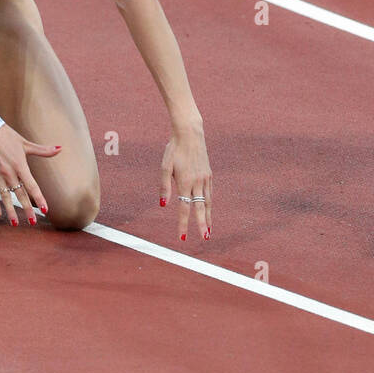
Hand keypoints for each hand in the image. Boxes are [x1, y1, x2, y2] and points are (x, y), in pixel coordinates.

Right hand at [0, 123, 61, 226]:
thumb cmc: (8, 136)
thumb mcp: (26, 143)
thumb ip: (43, 150)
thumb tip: (60, 148)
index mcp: (20, 165)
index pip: (32, 186)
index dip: (39, 198)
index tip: (45, 209)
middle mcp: (9, 173)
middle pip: (19, 194)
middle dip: (27, 209)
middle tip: (33, 222)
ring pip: (5, 197)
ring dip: (10, 211)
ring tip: (15, 224)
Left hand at [160, 125, 211, 243]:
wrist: (190, 134)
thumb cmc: (174, 149)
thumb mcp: (165, 167)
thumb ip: (165, 187)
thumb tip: (163, 205)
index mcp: (185, 182)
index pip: (184, 208)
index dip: (183, 224)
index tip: (183, 237)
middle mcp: (197, 182)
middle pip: (201, 208)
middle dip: (203, 224)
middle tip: (206, 238)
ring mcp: (205, 178)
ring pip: (208, 201)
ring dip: (209, 216)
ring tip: (209, 229)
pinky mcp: (208, 173)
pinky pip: (209, 192)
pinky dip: (209, 203)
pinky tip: (208, 209)